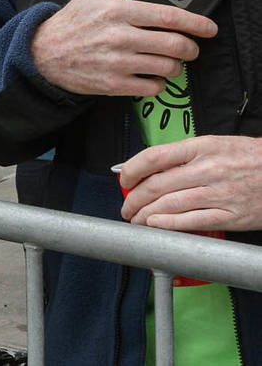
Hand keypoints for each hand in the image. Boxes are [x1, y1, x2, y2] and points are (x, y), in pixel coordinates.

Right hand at [30, 0, 216, 96]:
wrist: (43, 54)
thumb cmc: (72, 23)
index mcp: (118, 12)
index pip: (168, 16)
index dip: (196, 23)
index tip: (210, 28)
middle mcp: (120, 37)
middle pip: (175, 45)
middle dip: (191, 48)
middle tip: (190, 47)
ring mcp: (118, 63)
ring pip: (168, 68)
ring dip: (175, 66)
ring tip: (167, 61)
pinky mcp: (114, 84)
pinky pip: (153, 88)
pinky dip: (159, 83)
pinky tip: (150, 75)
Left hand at [120, 136, 261, 230]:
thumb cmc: (249, 157)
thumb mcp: (215, 145)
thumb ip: (184, 155)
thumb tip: (151, 167)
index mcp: (201, 147)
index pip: (154, 156)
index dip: (132, 169)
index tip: (123, 178)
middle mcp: (208, 169)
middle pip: (157, 185)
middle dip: (134, 198)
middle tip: (126, 206)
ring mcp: (219, 193)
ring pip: (170, 205)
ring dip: (146, 215)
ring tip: (137, 219)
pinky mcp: (231, 215)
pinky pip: (192, 221)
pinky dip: (169, 225)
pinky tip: (156, 225)